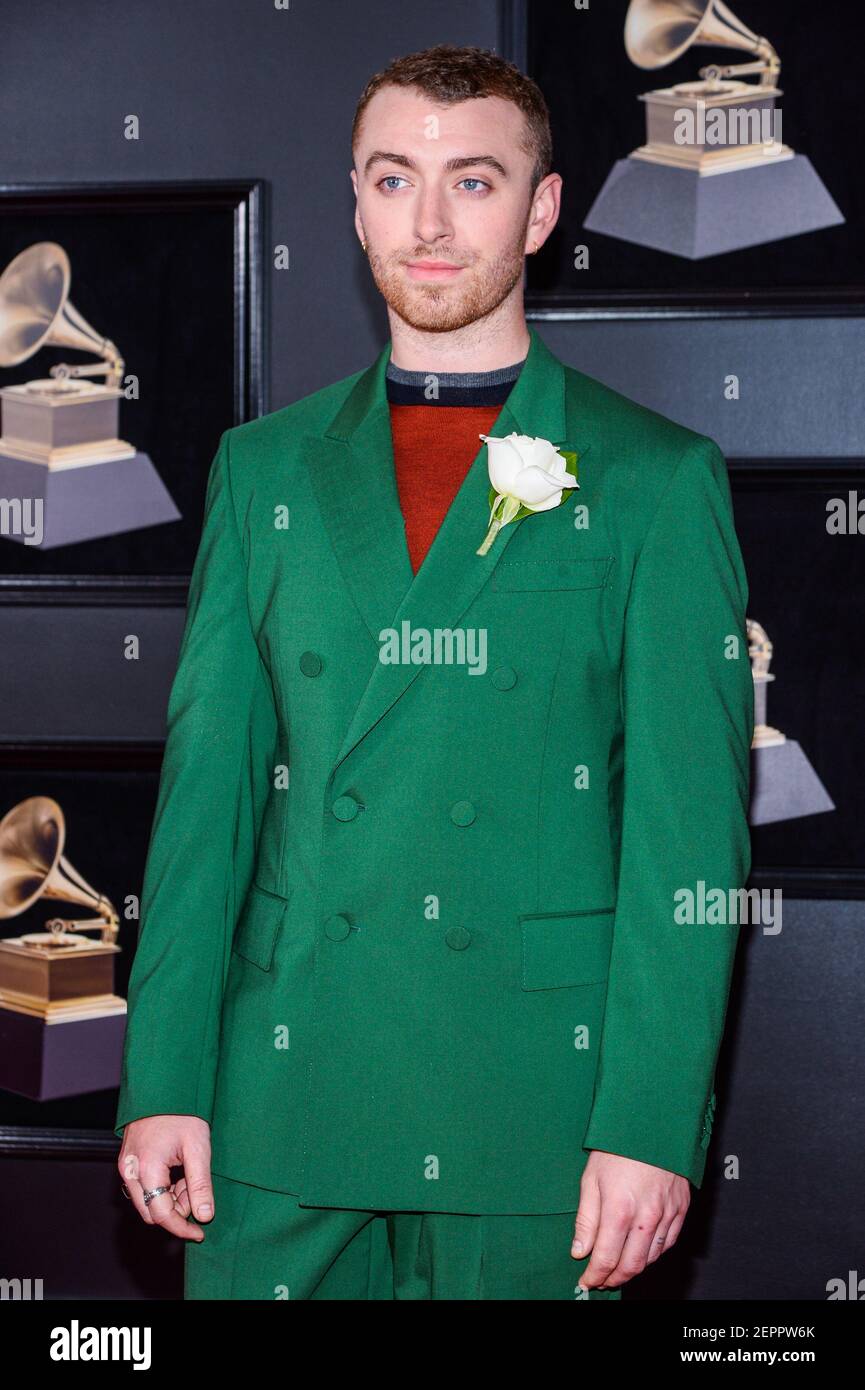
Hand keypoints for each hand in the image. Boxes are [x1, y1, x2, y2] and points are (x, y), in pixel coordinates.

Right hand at [117, 1115, 213, 1240]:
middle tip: (198, 1194)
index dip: (182, 1228)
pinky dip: (162, 1189)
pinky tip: (179, 1173)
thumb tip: (204, 1215)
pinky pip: (143, 1188)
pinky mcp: (129, 1161)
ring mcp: (127, 1165)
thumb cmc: (182, 1112)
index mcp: (147, 1168)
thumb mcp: (198, 1147)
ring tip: (190, 1178)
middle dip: (177, 1211)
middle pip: (151, 1212)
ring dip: (170, 1200)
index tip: (200, 1232)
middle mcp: (130, 1170)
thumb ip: (200, 1184)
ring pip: (147, 1201)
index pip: (161, 1215)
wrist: (164, 1086)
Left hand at [572, 1150, 689, 1290]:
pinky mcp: (681, 1208)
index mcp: (619, 1209)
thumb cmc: (618, 1147)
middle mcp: (646, 1216)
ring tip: (618, 1268)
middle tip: (602, 1280)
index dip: (594, 1275)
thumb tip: (579, 1250)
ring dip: (633, 1268)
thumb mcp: (591, 1178)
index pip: (605, 1258)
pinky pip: (668, 1243)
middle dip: (614, 1278)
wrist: (652, 1124)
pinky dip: (653, 1254)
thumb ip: (586, 1219)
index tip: (586, 1281)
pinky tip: (641, 1251)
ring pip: (651, 1258)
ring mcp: (667, 1214)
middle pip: (631, 1265)